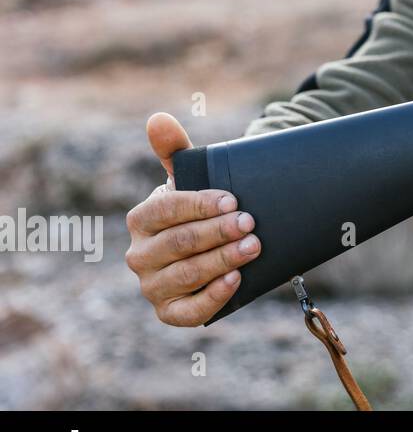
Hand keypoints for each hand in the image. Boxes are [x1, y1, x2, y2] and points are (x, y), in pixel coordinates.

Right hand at [124, 113, 260, 325]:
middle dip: (217, 232)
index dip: (199, 205)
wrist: (216, 243)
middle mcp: (139, 255)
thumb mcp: (191, 179)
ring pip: (186, 275)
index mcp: (141, 219)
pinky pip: (188, 312)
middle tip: (250, 223)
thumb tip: (158, 119)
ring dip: (222, 260)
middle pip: (179, 243)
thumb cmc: (201, 207)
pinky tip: (236, 280)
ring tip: (252, 246)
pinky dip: (212, 297)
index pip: (166, 210)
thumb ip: (176, 149)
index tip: (233, 200)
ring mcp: (153, 286)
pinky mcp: (170, 312)